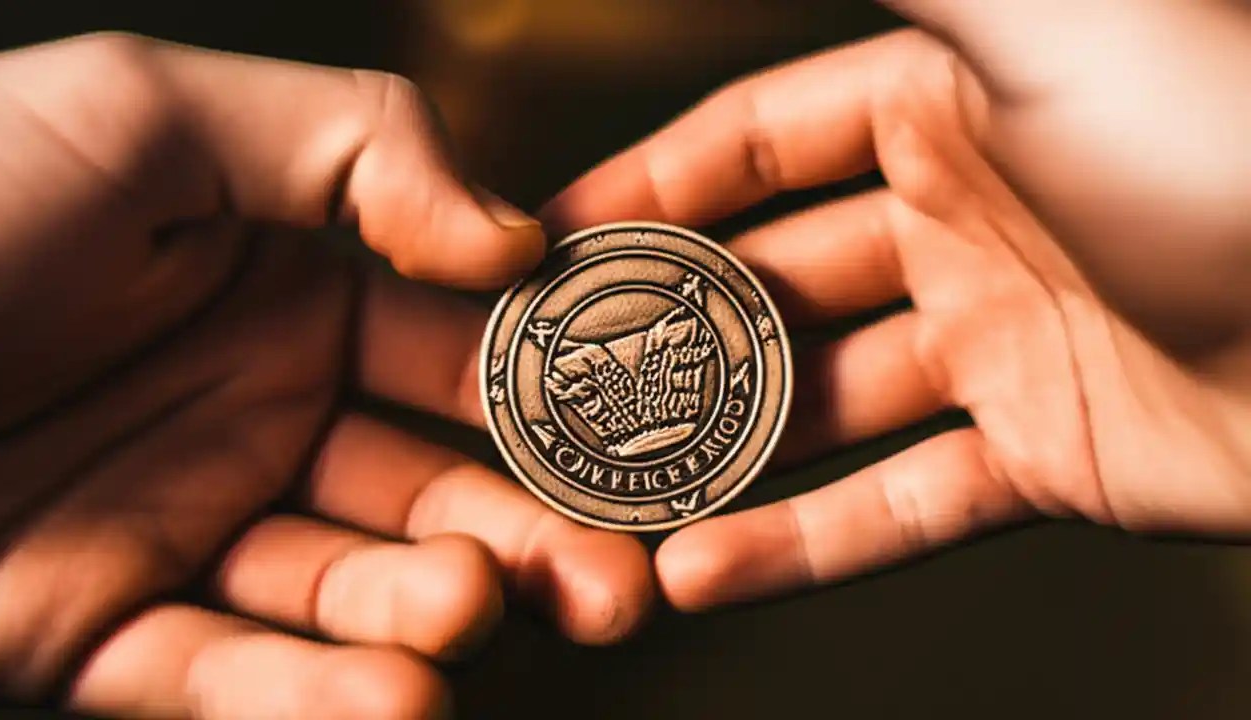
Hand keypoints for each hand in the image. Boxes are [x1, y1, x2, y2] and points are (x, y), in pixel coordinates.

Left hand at [0, 33, 650, 717]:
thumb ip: (362, 147)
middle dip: (532, 533)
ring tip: (480, 611)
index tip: (641, 428)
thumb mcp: (158, 110)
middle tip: (612, 574)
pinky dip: (312, 699)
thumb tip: (514, 239)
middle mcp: (255, 411)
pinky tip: (402, 701)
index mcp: (288, 289)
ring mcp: (183, 526)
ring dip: (430, 614)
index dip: (554, 389)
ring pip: (344, 594)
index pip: (459, 347)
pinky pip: (220, 673)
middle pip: (430, 488)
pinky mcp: (93, 630)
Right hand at [543, 0, 1250, 610]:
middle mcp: (960, 224)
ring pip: (818, 411)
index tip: (549, 242)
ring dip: (714, 459)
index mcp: (948, 112)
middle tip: (556, 383)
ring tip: (603, 498)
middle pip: (768, 283)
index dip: (647, 188)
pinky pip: (897, 505)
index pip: (755, 146)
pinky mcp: (1041, 456)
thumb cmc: (1232, 155)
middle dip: (662, 334)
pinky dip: (800, 549)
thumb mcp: (1053, 33)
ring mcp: (996, 346)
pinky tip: (705, 571)